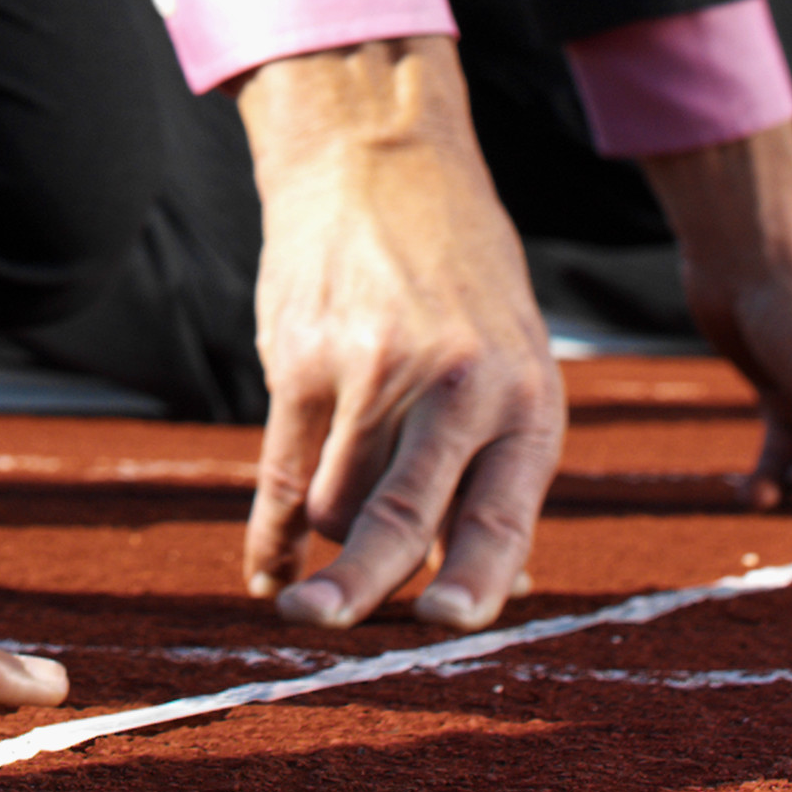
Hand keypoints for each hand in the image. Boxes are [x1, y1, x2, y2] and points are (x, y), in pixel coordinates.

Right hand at [230, 34, 559, 629]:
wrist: (379, 157)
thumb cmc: (458, 274)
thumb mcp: (514, 357)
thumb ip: (502, 464)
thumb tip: (496, 594)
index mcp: (523, 396)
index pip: (501, 514)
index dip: (474, 582)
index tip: (446, 628)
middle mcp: (454, 387)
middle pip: (403, 518)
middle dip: (365, 590)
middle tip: (332, 634)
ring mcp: (371, 369)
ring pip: (339, 504)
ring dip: (333, 544)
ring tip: (332, 553)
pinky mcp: (302, 355)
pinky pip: (282, 469)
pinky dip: (271, 530)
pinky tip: (268, 568)